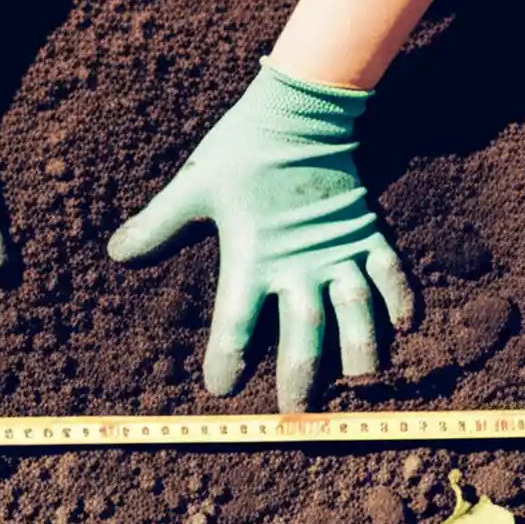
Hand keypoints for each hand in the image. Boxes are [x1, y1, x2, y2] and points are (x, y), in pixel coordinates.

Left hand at [108, 59, 414, 410]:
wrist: (298, 108)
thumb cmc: (240, 151)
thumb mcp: (193, 188)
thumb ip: (158, 225)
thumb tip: (115, 253)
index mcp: (252, 256)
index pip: (236, 322)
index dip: (227, 359)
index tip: (219, 389)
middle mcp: (299, 262)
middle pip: (304, 333)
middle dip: (301, 377)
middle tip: (296, 415)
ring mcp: (339, 249)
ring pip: (358, 311)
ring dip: (362, 349)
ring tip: (364, 385)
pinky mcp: (368, 232)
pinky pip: (392, 272)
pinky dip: (402, 298)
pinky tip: (409, 327)